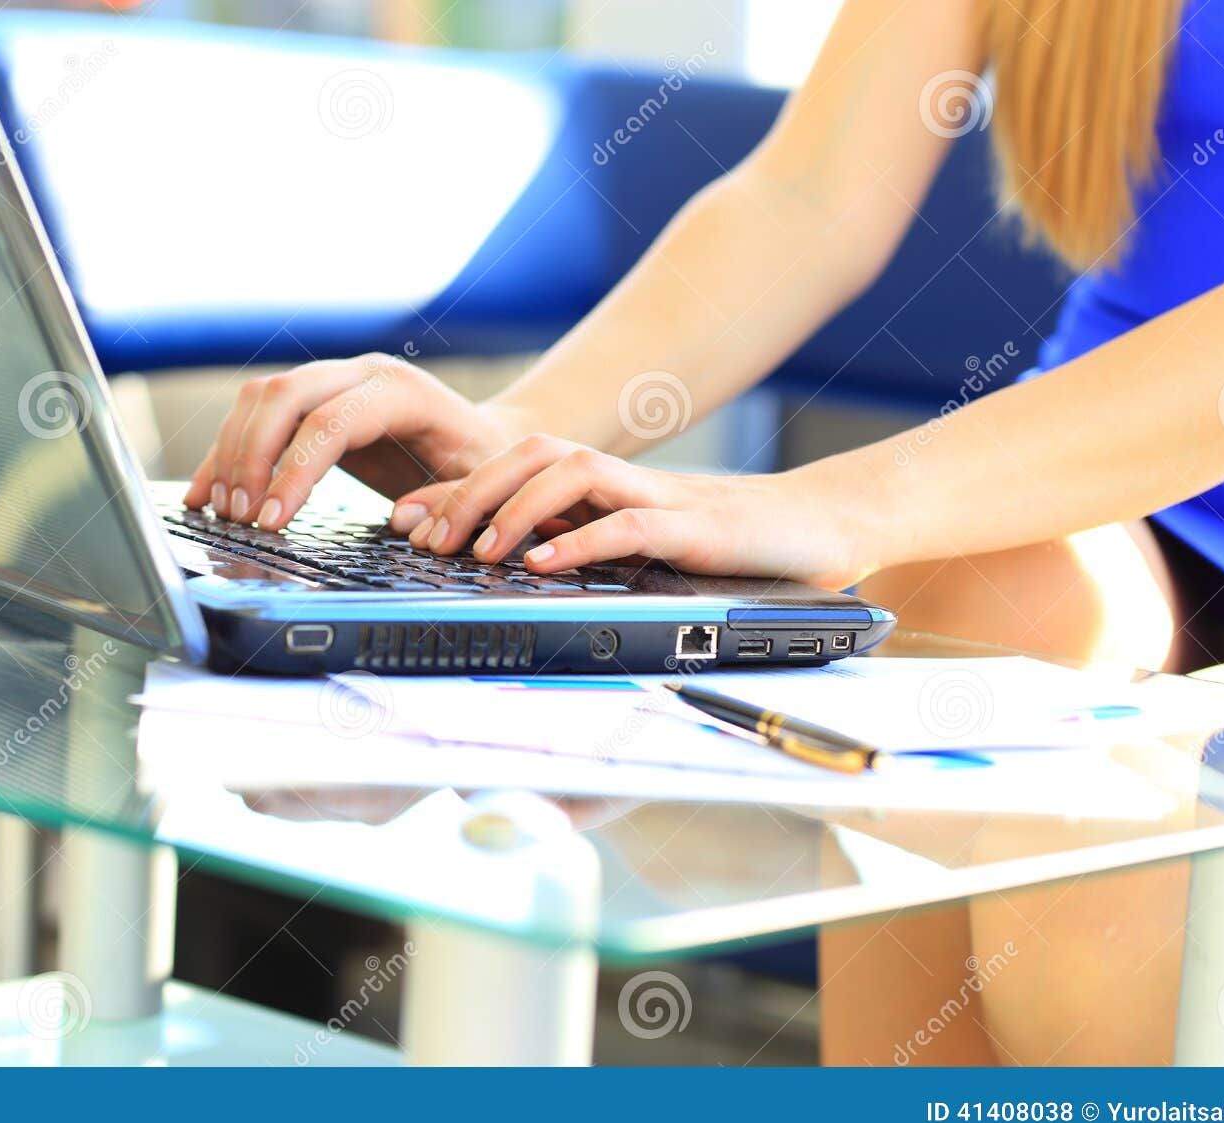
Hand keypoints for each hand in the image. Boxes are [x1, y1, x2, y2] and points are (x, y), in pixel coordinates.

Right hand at [182, 353, 529, 530]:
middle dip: (251, 457)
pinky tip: (209, 491)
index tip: (271, 521)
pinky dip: (229, 451)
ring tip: (223, 509)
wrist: (484, 436)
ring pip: (261, 399)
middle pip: (283, 396)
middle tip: (239, 515)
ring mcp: (335, 379)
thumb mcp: (484, 485)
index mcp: (402, 391)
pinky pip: (259, 414)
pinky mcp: (314, 399)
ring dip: (233, 452)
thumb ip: (451, 502)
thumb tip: (404, 521)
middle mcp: (362, 373)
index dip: (293, 470)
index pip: (330, 421)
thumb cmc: (483, 463)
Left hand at [399, 435, 873, 588]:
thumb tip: (522, 567)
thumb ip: (589, 546)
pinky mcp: (694, 525)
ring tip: (475, 549)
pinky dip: (581, 542)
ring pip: (571, 473)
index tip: (402, 518)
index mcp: (606, 486)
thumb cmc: (732, 545)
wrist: (821, 529)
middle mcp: (623, 480)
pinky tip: (543, 565)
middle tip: (424, 536)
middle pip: (531, 453)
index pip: (515, 469)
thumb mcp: (643, 549)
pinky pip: (629, 524)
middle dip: (469, 490)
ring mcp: (659, 496)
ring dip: (514, 508)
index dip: (454, 488)